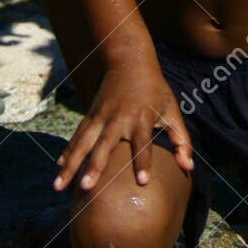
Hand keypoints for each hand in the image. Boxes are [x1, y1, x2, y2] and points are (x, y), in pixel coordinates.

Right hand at [52, 62, 192, 192]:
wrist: (130, 60)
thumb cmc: (155, 90)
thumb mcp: (172, 110)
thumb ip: (181, 140)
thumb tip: (189, 168)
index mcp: (141, 118)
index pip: (143, 143)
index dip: (143, 161)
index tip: (142, 182)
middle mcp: (119, 118)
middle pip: (105, 145)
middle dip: (94, 166)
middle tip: (86, 188)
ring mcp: (101, 117)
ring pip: (83, 144)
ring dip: (71, 165)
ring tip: (58, 186)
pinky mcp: (90, 115)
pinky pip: (78, 136)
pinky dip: (68, 151)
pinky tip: (59, 167)